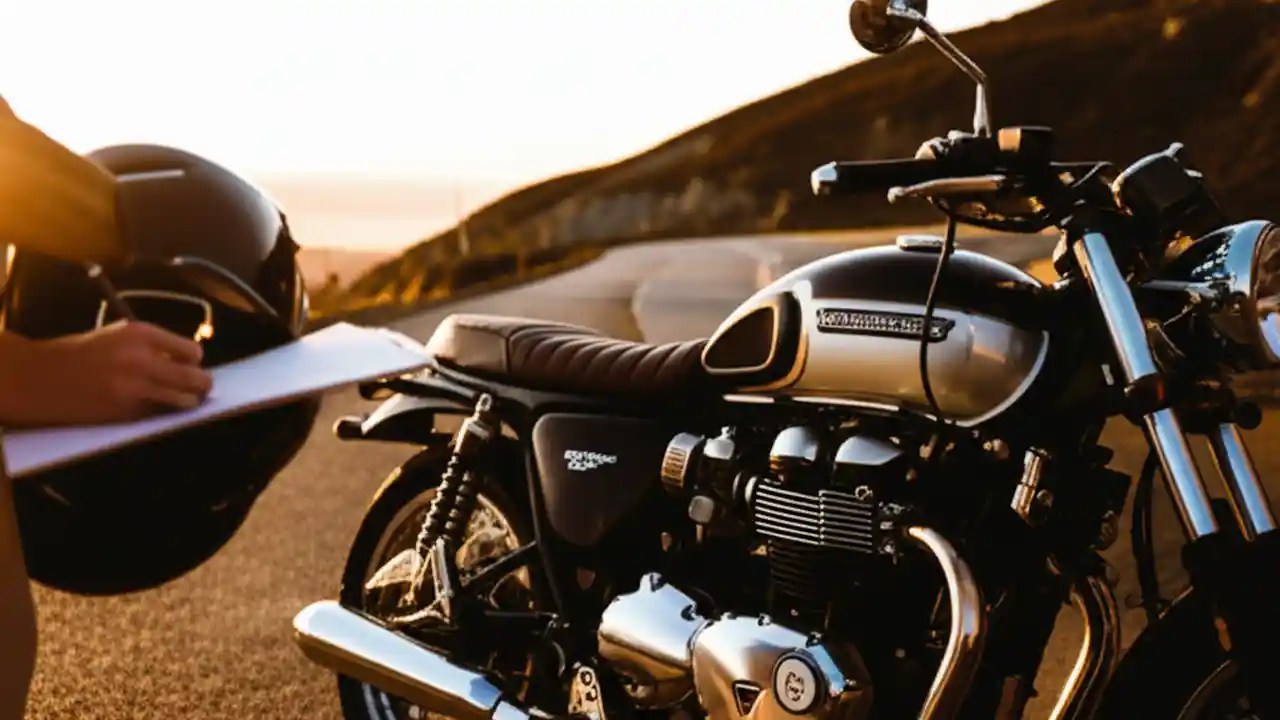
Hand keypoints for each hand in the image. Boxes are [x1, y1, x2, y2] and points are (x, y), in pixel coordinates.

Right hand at [0, 322, 212, 425]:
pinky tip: (149, 407)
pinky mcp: (125, 412)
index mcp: (142, 334)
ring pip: (184, 401)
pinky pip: (158, 414)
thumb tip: (189, 361)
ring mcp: (134, 388)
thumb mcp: (119, 336)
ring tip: (181, 401)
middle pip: (196, 378)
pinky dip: (160, 413)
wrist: (42, 376)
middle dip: (202, 385)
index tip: (190, 366)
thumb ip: (153, 346)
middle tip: (200, 389)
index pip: (193, 352)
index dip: (194, 362)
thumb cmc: (82, 353)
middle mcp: (142, 359)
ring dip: (187, 403)